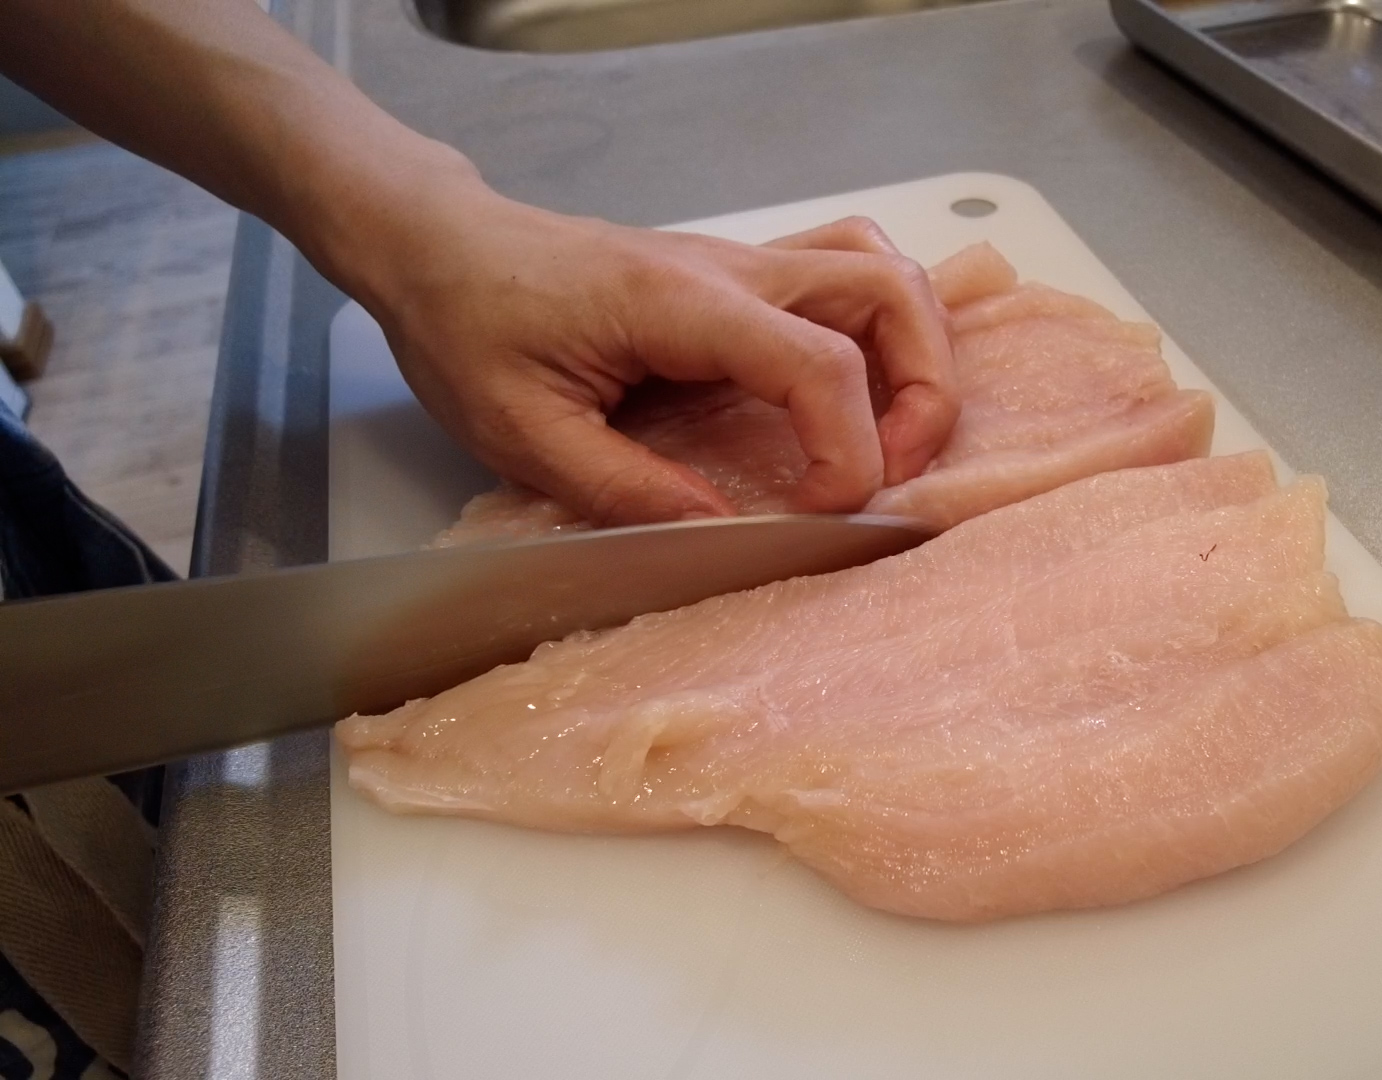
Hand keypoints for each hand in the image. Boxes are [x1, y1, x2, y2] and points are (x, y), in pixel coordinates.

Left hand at [344, 181, 957, 524]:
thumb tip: (728, 534)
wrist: (440, 247)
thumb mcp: (522, 432)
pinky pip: (852, 277)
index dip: (850, 448)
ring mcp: (746, 262)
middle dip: (924, 392)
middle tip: (891, 474)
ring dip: (919, 355)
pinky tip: (865, 394)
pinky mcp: (744, 275)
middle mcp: (735, 268)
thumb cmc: (469, 330)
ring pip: (887, 272)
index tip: (822, 514)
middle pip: (891, 292)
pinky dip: (889, 332)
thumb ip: (626, 489)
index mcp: (681, 304)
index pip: (819, 361)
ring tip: (890, 439)